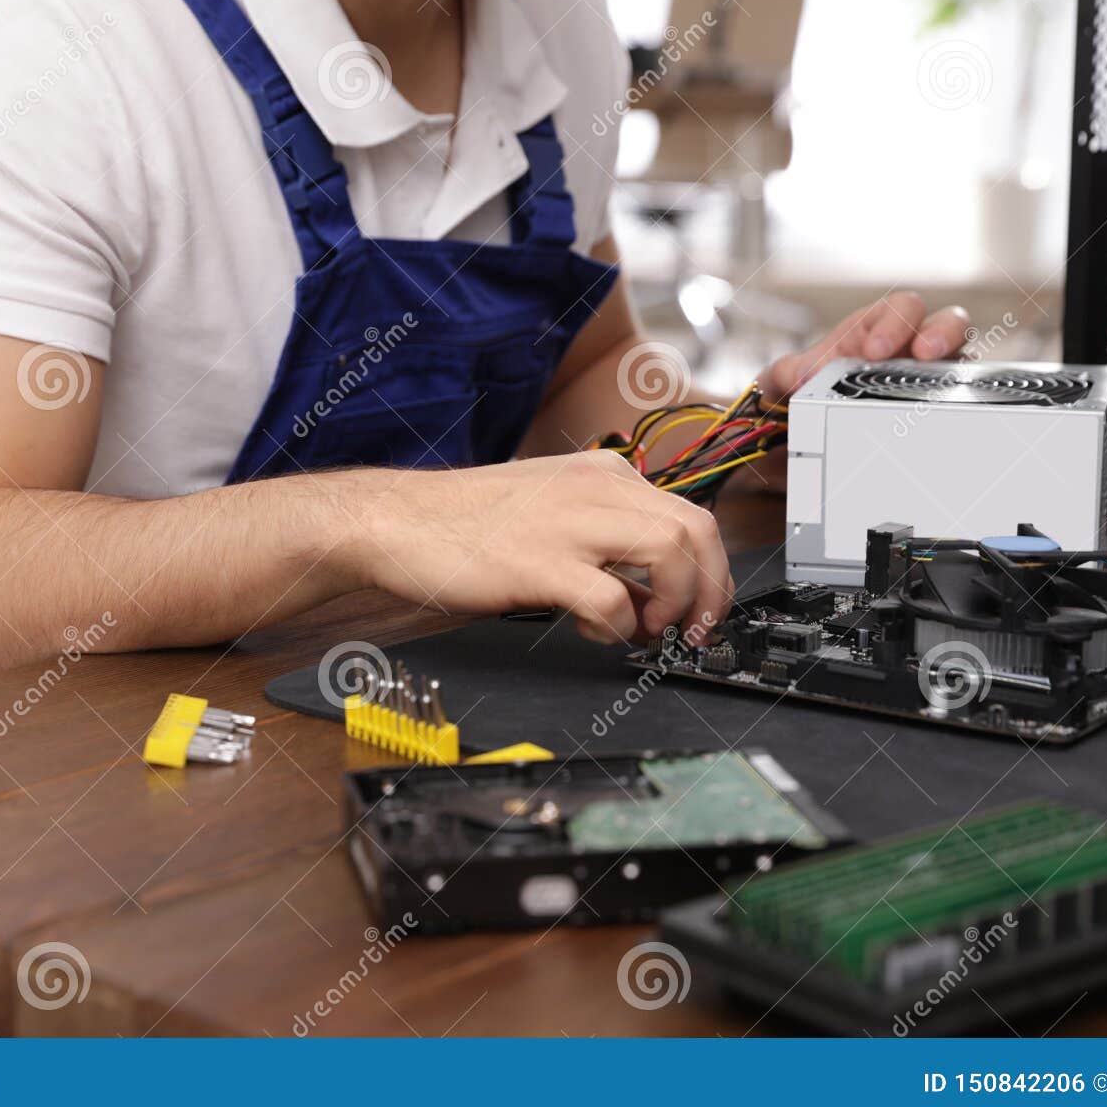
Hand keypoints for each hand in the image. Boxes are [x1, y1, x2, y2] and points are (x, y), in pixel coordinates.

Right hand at [344, 451, 733, 645]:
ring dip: (674, 604)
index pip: (692, 515)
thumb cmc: (465, 524)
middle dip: (709, 592)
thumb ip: (605, 539)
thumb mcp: (552, 513)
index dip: (711, 573)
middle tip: (690, 632)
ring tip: (645, 631)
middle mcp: (596, 489)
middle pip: (697, 530)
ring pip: (672, 553)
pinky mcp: (540, 563)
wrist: (396, 522)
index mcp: (603, 474)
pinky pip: (614, 599)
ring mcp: (570, 523)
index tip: (701, 611)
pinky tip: (596, 632)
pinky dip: (619, 628)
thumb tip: (650, 590)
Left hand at [759, 293, 971, 400]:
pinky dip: (963, 399)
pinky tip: (952, 413)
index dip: (893, 323)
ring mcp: (933, 371)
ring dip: (959, 366)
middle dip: (940, 333)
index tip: (874, 350)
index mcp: (880, 326)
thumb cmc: (815, 380)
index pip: (900, 309)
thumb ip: (788, 371)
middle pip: (948, 321)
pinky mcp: (942, 398)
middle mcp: (913, 342)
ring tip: (944, 385)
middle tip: (922, 354)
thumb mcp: (794, 374)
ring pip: (964, 356)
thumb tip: (796, 373)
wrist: (819, 412)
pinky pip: (963, 393)